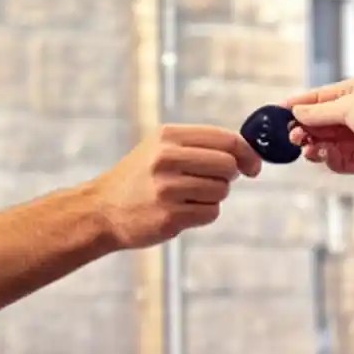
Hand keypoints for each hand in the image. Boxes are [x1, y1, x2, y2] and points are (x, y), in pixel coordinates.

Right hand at [91, 125, 261, 249]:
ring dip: (213, 196)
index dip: (247, 153)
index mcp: (167, 136)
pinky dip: (204, 213)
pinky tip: (182, 211)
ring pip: (221, 191)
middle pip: (227, 165)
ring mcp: (167, 189)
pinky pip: (210, 213)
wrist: (101, 210)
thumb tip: (249, 153)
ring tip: (188, 196)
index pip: (225, 139)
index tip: (252, 166)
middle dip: (229, 176)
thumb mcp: (161, 147)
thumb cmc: (140, 177)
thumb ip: (200, 145)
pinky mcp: (169, 217)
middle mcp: (166, 159)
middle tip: (212, 181)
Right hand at [282, 76, 353, 174]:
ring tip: (309, 148)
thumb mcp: (348, 105)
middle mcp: (353, 114)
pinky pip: (338, 160)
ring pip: (325, 143)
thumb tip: (295, 112)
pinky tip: (324, 156)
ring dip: (314, 146)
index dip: (296, 106)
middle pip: (318, 123)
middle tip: (293, 137)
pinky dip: (329, 159)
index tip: (276, 114)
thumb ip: (319, 112)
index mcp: (351, 93)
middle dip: (303, 130)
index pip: (316, 99)